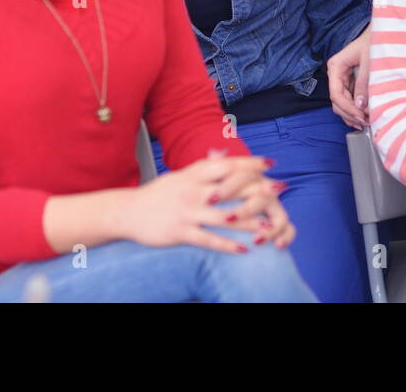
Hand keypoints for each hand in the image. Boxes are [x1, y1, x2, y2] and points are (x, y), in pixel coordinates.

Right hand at [117, 155, 288, 252]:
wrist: (127, 212)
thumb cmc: (157, 194)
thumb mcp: (179, 175)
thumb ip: (201, 167)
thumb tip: (220, 155)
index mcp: (192, 175)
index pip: (225, 165)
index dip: (248, 163)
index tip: (269, 163)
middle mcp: (192, 191)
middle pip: (230, 188)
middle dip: (257, 189)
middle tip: (279, 191)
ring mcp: (187, 212)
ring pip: (224, 217)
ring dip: (249, 222)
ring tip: (270, 226)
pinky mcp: (180, 232)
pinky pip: (208, 239)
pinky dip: (227, 245)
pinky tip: (245, 250)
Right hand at [326, 25, 370, 128]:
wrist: (383, 33)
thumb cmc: (375, 42)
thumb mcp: (370, 62)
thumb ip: (364, 83)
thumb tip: (360, 105)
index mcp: (336, 66)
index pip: (336, 93)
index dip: (347, 108)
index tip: (361, 116)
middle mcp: (336, 73)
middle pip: (337, 101)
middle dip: (349, 113)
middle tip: (365, 122)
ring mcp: (343, 78)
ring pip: (342, 103)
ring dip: (352, 114)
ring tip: (366, 122)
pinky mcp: (351, 82)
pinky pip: (350, 99)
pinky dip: (355, 109)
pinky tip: (364, 116)